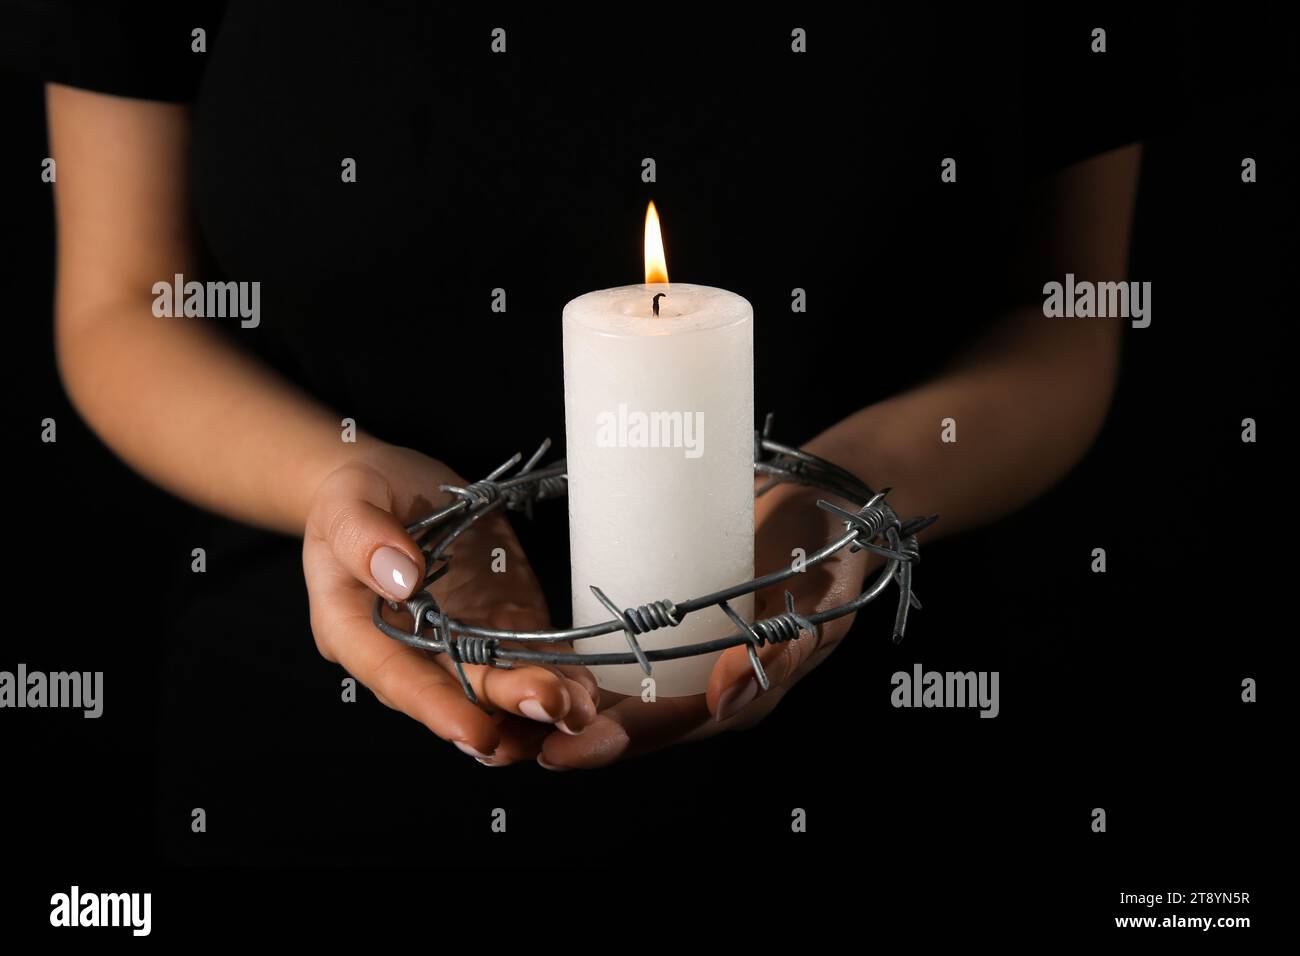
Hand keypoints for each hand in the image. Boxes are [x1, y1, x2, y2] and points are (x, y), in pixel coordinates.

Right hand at [302, 444, 598, 764]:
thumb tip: (403, 578)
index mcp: (357, 632)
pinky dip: (556, 677)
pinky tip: (585, 692)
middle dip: (506, 706)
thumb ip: (365, 538)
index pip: (399, 679)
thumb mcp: (347, 501)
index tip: (476, 731)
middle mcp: (410, 651)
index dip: (438, 709)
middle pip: (458, 690)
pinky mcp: (497, 622)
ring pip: (497, 687)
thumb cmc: (352, 495)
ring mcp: (458, 640)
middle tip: (553, 707)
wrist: (386, 484)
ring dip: (538, 704)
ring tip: (579, 709)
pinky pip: (525, 657)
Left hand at [535, 481, 876, 768]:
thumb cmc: (829, 549)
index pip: (668, 731)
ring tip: (495, 702)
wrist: (822, 494)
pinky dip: (570, 654)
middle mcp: (705, 681)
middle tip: (506, 737)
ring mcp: (682, 647)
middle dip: (566, 731)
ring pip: (612, 686)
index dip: (612, 744)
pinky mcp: (662, 610)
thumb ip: (783, 649)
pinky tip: (522, 653)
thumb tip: (726, 697)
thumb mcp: (820, 600)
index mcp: (743, 693)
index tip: (559, 751)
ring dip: (556, 699)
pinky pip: (613, 641)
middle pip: (627, 718)